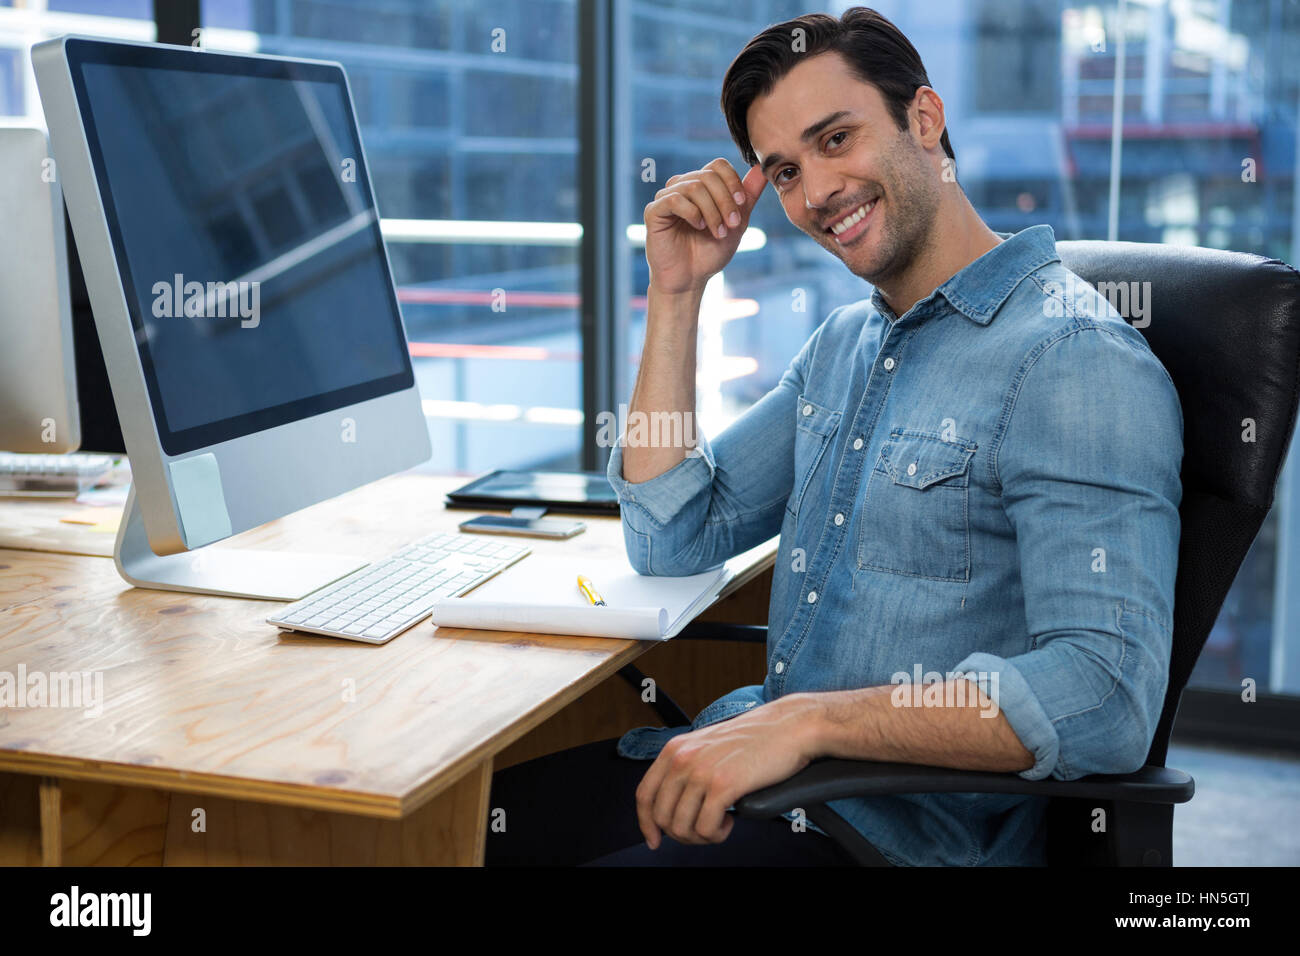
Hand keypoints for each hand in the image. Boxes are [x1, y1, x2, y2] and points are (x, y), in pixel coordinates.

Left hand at [634, 695, 817, 847]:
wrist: (789, 727)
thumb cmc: (755, 739)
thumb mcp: (707, 746)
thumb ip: (686, 768)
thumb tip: (674, 805)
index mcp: (675, 749)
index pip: (645, 794)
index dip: (646, 823)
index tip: (655, 840)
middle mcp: (682, 759)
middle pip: (662, 817)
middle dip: (681, 835)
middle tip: (704, 831)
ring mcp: (701, 772)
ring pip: (682, 827)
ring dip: (701, 836)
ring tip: (720, 825)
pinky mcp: (723, 785)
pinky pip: (706, 828)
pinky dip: (717, 834)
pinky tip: (730, 821)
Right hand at [643, 158, 766, 296]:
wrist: (691, 279)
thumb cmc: (710, 251)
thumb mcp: (736, 222)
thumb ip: (748, 195)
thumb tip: (760, 168)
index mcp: (701, 186)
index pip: (717, 165)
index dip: (732, 181)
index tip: (742, 203)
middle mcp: (682, 186)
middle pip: (708, 175)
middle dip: (725, 200)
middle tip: (732, 224)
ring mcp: (666, 197)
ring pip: (694, 187)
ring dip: (712, 211)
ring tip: (717, 232)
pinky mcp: (654, 211)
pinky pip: (674, 200)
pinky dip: (692, 213)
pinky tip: (698, 227)